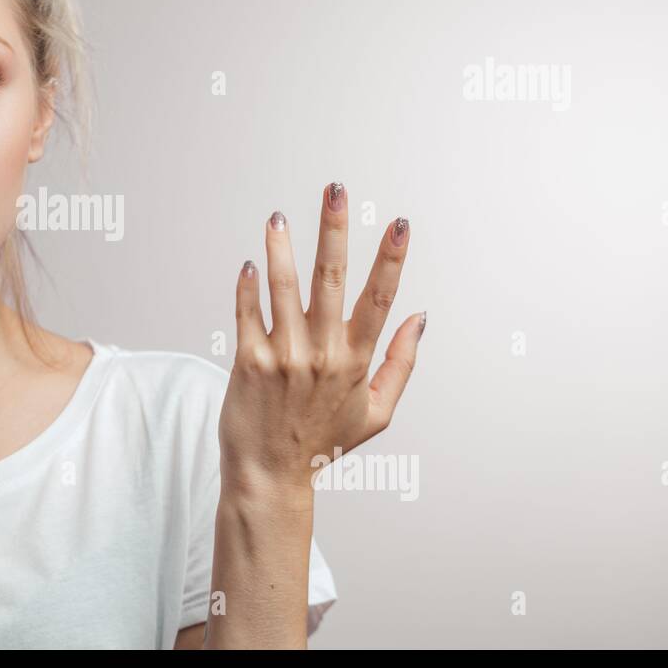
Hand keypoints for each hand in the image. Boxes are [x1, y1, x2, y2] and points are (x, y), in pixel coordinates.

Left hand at [217, 182, 422, 499]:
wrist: (270, 476)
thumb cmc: (322, 442)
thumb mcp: (376, 412)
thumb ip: (401, 363)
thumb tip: (420, 316)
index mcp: (356, 361)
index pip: (379, 299)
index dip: (391, 259)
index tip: (399, 223)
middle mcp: (323, 355)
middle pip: (332, 280)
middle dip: (335, 232)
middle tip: (336, 191)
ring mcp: (285, 358)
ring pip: (284, 291)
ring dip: (281, 250)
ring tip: (278, 217)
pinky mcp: (249, 364)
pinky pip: (248, 316)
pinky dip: (247, 288)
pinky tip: (249, 263)